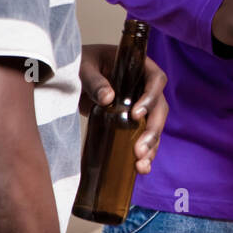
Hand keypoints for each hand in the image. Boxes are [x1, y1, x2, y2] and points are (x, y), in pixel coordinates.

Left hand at [79, 44, 168, 174]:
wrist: (73, 75)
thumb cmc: (82, 63)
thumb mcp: (85, 67)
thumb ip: (94, 80)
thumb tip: (108, 97)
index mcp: (139, 67)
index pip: (156, 80)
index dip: (151, 97)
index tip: (136, 114)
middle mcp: (145, 88)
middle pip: (159, 108)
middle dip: (153, 131)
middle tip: (140, 150)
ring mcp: (140, 106)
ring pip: (154, 126)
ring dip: (151, 146)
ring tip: (141, 165)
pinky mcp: (132, 123)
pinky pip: (143, 137)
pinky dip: (144, 153)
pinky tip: (140, 168)